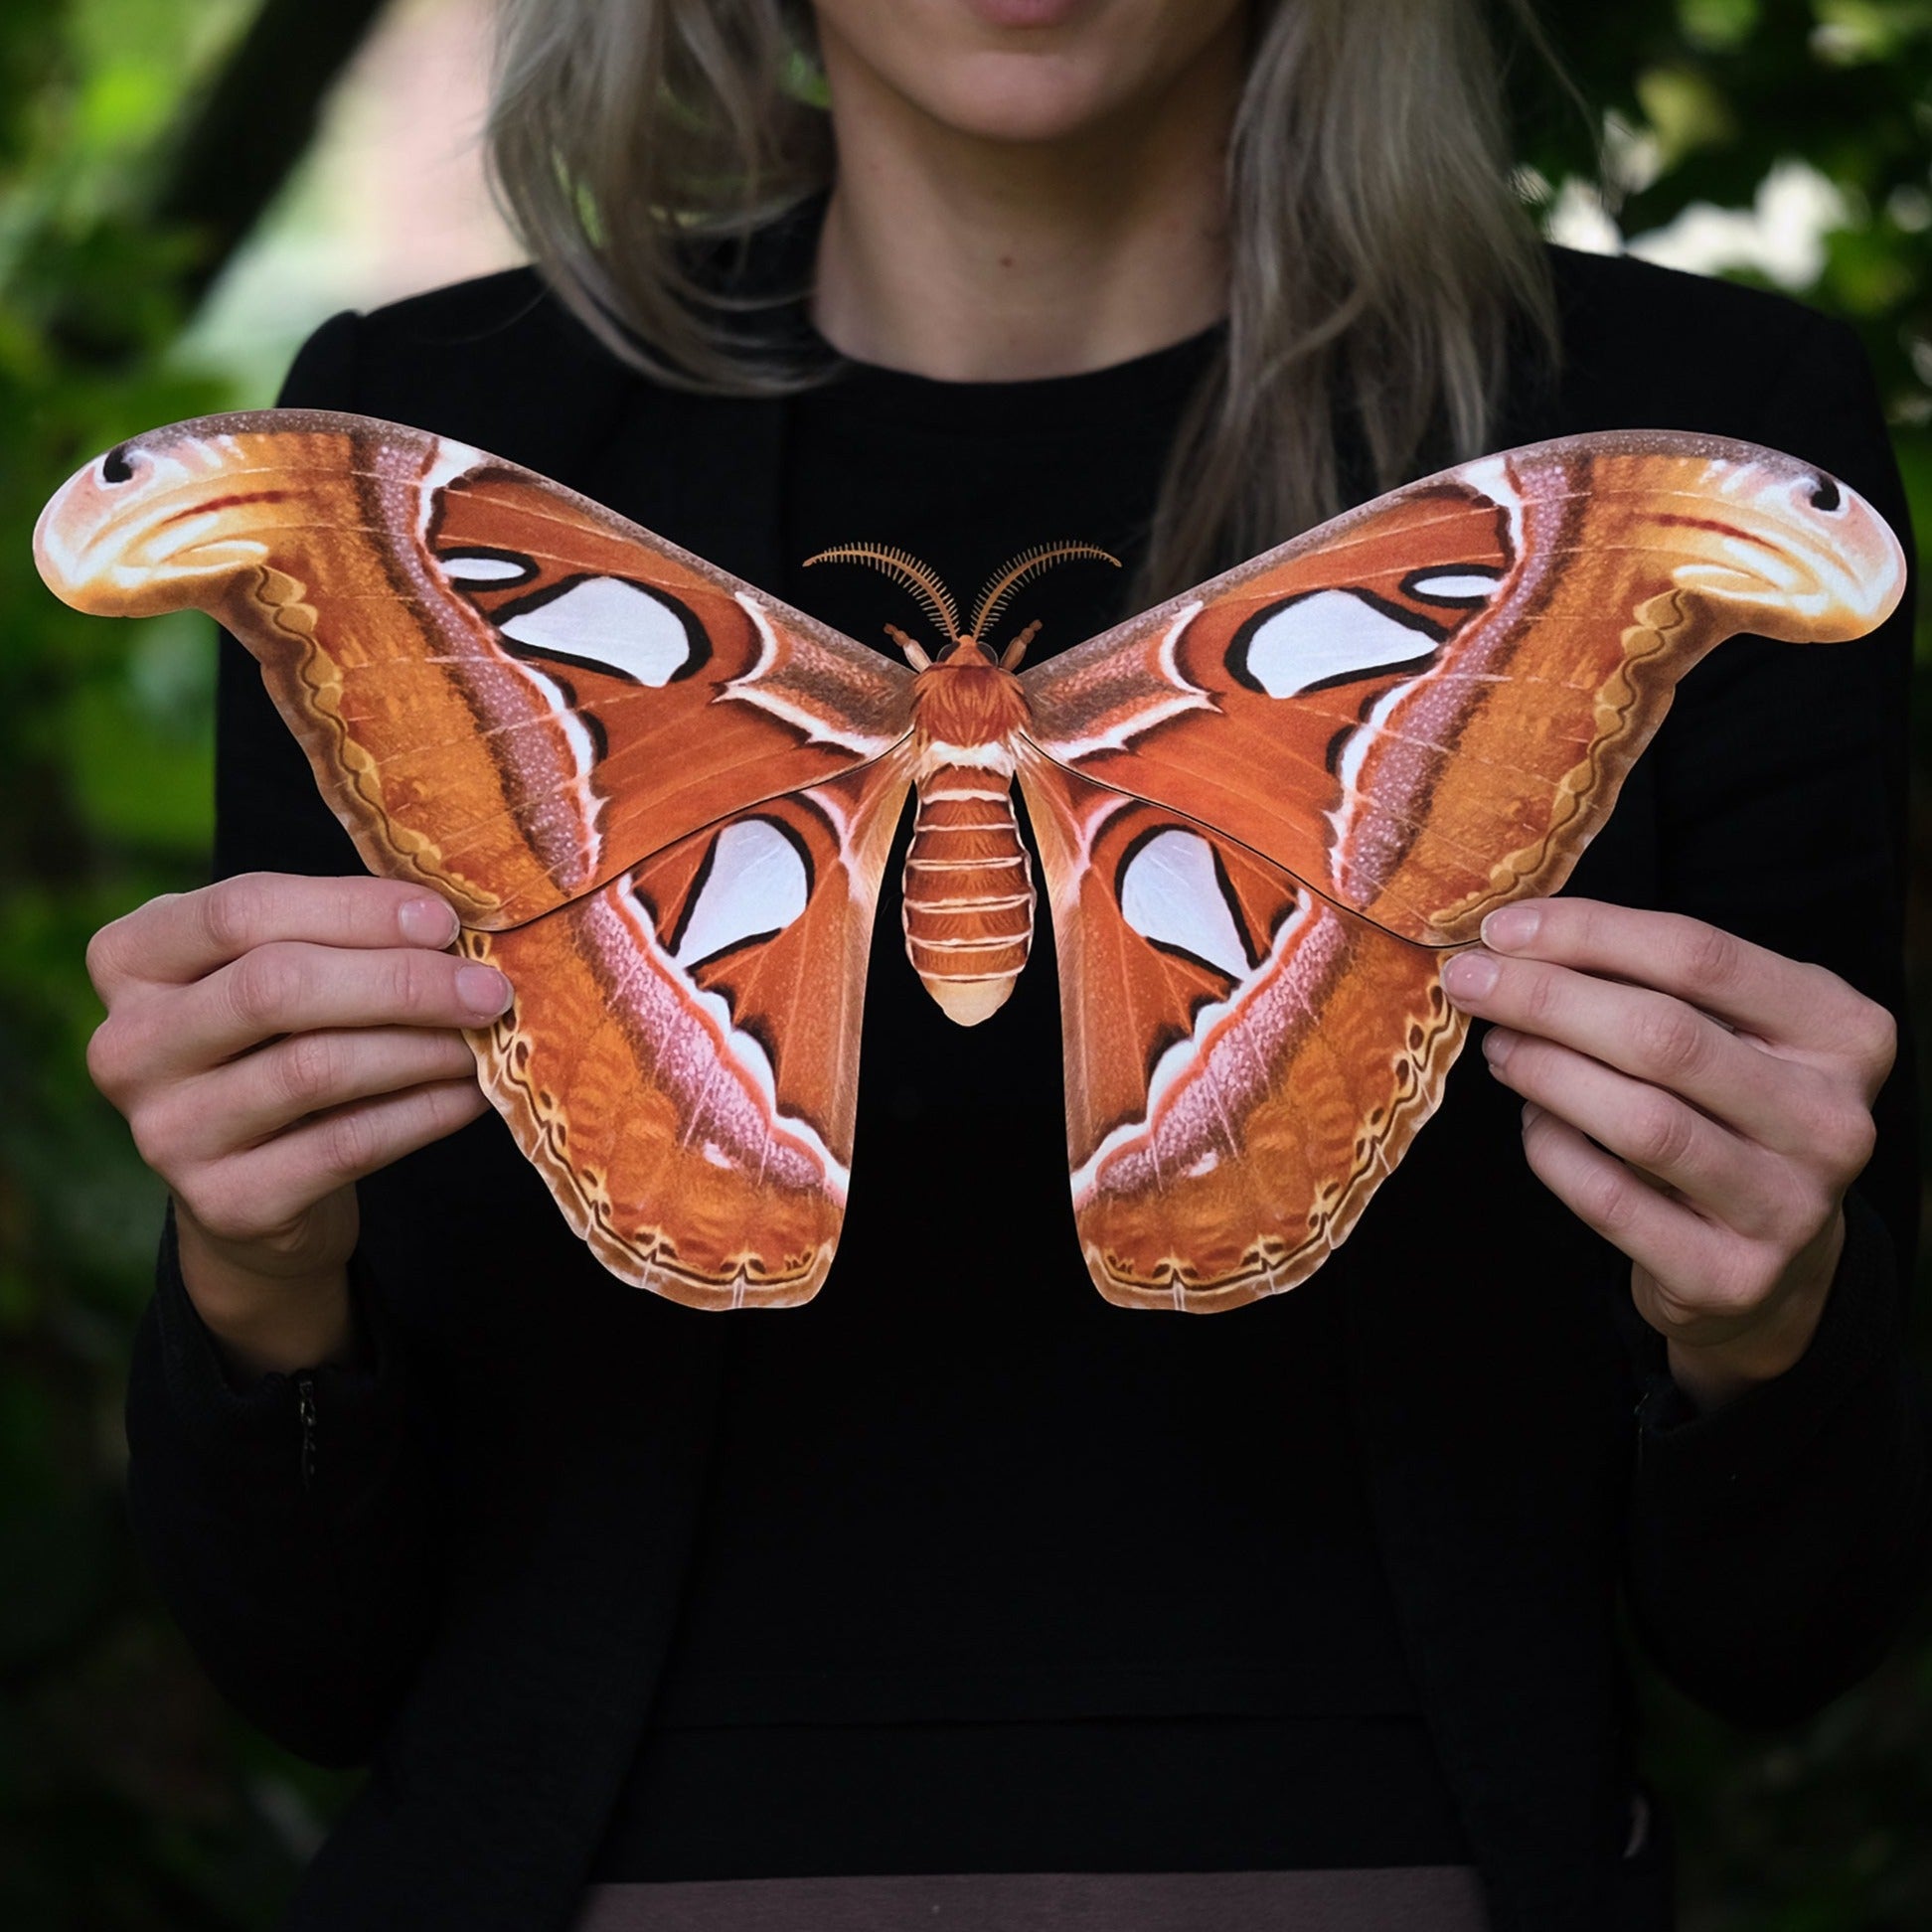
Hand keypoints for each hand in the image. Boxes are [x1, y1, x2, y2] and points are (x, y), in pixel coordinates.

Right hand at [85, 873, 510, 1377]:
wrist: (256, 1187)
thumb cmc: (274, 1045)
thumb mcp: (273, 972)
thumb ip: (333, 935)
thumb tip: (451, 920)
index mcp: (130, 959)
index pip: (240, 911)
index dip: (353, 910)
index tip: (443, 920)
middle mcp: (127, 1045)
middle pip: (276, 987)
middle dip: (400, 982)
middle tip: (487, 987)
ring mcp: (167, 1132)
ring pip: (316, 1069)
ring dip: (422, 1048)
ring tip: (485, 1036)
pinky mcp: (225, 1202)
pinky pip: (348, 1145)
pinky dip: (424, 1113)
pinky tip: (471, 1094)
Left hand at [1441, 899, 1894, 1410]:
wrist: (1769, 1262)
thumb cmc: (1727, 1114)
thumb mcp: (1727, 1034)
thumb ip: (1647, 983)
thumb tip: (1515, 942)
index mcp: (1843, 1033)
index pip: (1701, 956)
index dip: (1588, 933)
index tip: (1502, 928)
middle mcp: (1832, 1119)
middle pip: (1665, 1036)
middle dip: (1546, 999)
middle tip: (1471, 983)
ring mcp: (1789, 1206)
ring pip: (1640, 1121)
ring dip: (1544, 1072)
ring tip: (1499, 1048)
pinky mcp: (1731, 1275)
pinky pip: (1610, 1199)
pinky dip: (1552, 1149)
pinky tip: (1532, 1120)